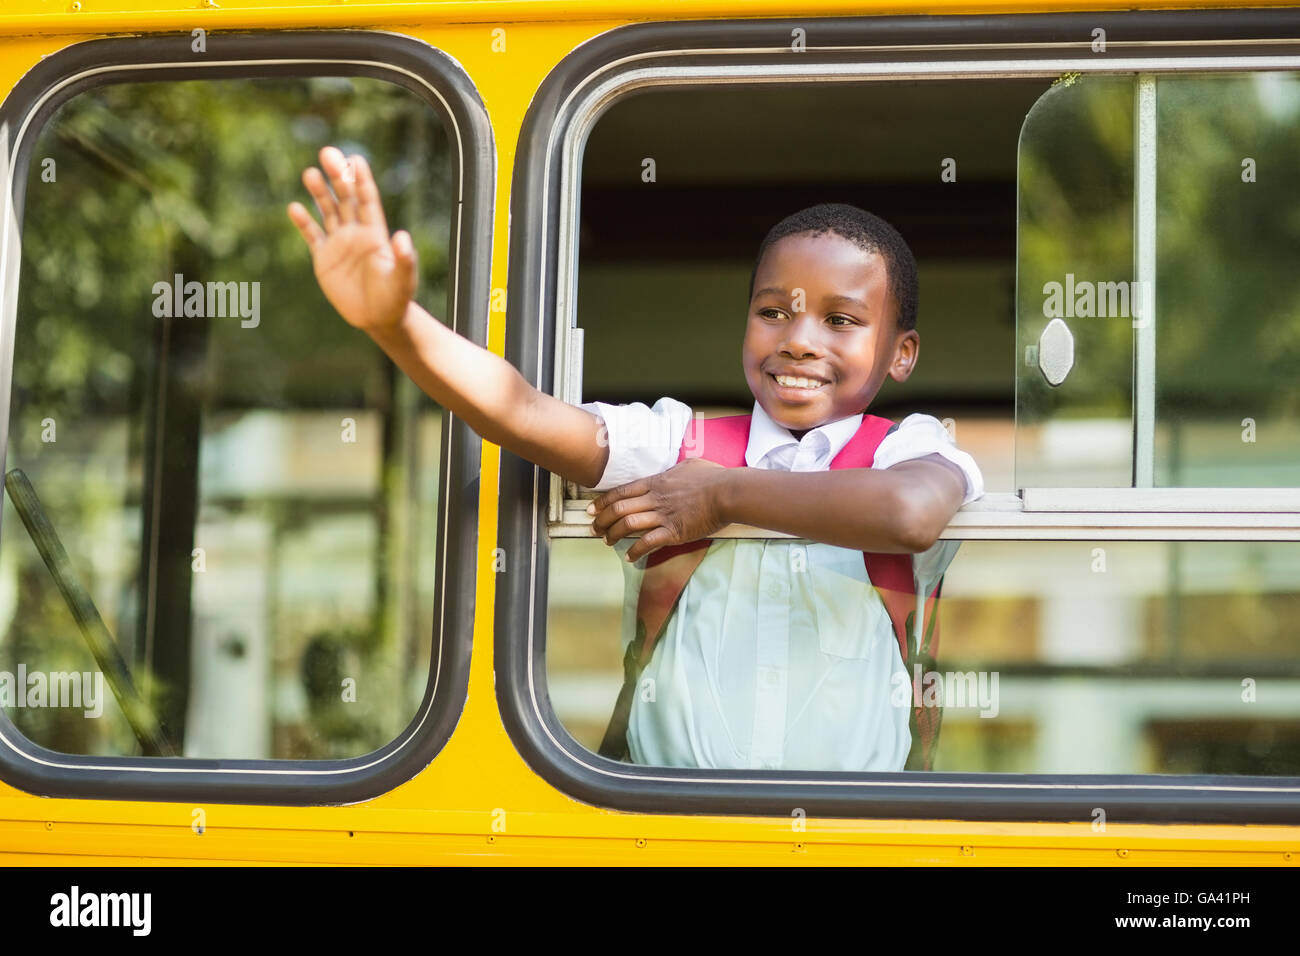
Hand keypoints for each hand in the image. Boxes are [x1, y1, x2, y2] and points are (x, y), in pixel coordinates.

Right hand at [287, 146, 416, 333]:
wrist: (379, 318)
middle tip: (327, 153)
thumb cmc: (396, 297)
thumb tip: (403, 237)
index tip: (355, 159)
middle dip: (337, 176)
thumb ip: (404, 259)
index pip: (368, 200)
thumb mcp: (403, 279)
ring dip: (319, 193)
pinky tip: (294, 208)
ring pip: (327, 211)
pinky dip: (303, 223)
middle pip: (346, 198)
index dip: (362, 180)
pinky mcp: (324, 258)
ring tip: (310, 173)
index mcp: (376, 233)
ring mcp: (339, 244)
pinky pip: (312, 236)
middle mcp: (357, 233)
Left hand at [587, 458, 730, 561]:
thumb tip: (673, 470)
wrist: (728, 492)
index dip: (603, 501)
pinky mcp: (673, 532)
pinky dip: (635, 551)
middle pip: (618, 508)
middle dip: (602, 520)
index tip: (592, 509)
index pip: (621, 492)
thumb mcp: (689, 465)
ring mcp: (663, 515)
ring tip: (607, 541)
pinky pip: (647, 542)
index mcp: (656, 482)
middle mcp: (654, 498)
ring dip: (613, 534)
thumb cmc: (713, 477)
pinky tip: (630, 557)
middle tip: (594, 528)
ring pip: (627, 524)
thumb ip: (675, 469)